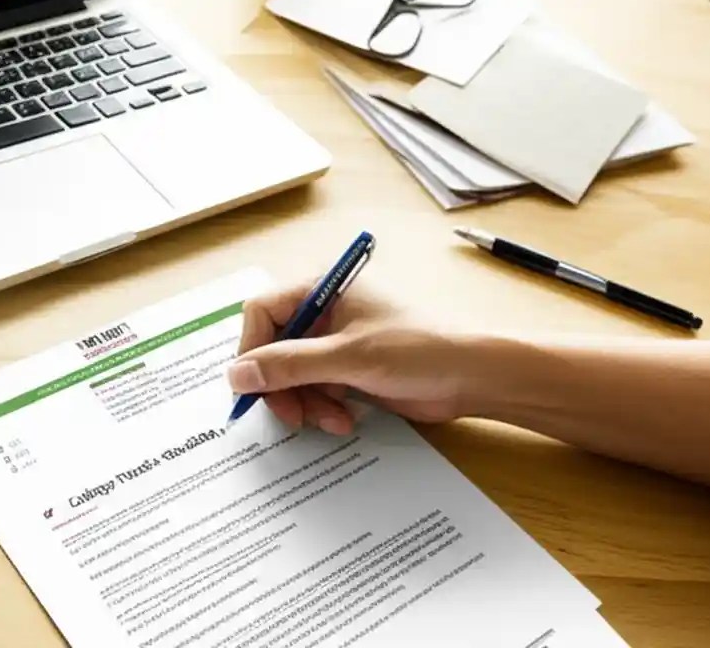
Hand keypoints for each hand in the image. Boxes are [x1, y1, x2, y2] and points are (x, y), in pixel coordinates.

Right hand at [228, 281, 470, 434]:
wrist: (474, 378)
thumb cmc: (418, 350)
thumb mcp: (346, 358)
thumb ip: (287, 365)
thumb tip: (235, 375)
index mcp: (322, 289)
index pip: (263, 312)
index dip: (252, 349)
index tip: (254, 385)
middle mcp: (325, 311)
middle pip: (274, 348)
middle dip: (282, 385)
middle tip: (291, 416)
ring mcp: (337, 342)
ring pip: (293, 374)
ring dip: (305, 402)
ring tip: (331, 420)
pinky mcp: (350, 369)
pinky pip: (316, 389)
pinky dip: (322, 407)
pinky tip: (344, 420)